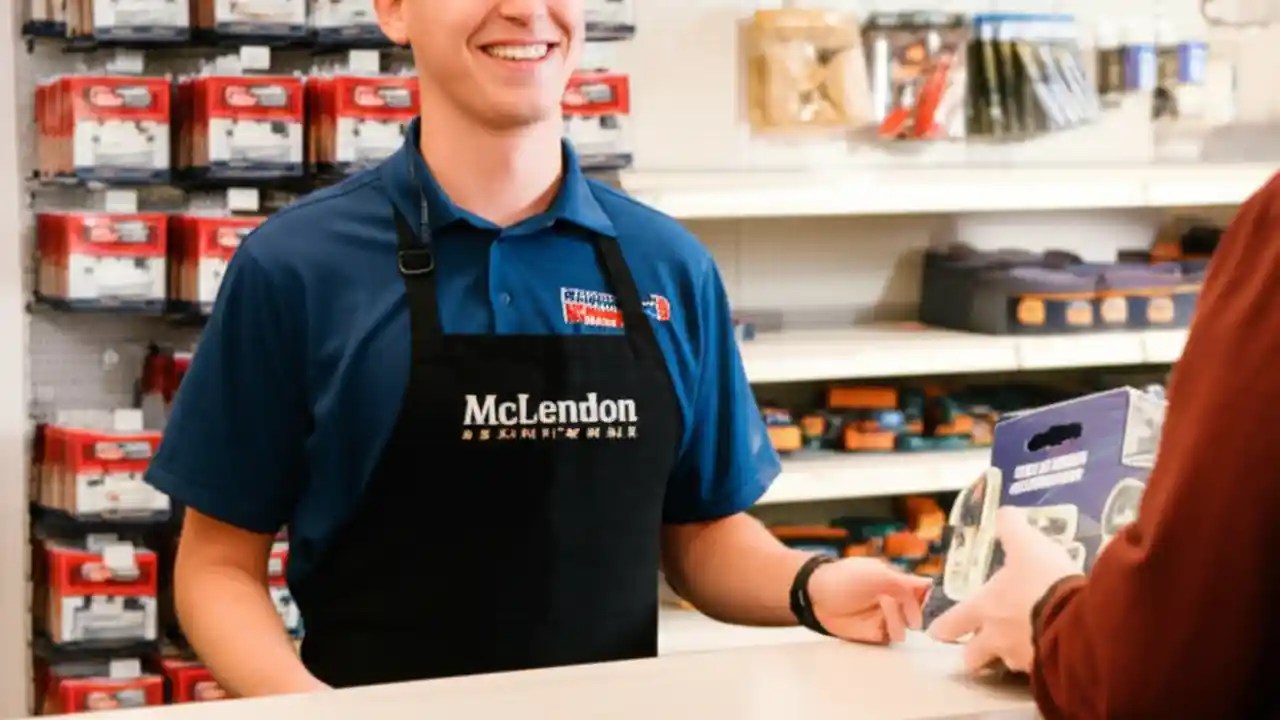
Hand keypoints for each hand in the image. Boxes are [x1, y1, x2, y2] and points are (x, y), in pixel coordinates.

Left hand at [807, 557, 932, 644]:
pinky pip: (889, 640)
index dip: (930, 599)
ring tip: (889, 625)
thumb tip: (930, 585)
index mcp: (896, 580)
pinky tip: (887, 635)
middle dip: (914, 616)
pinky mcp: (874, 633)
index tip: (932, 605)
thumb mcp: (878, 575)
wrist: (815, 595)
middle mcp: (894, 599)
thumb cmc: (844, 578)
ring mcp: (884, 617)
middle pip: (916, 612)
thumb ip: (904, 583)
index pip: (922, 590)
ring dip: (899, 627)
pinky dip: (890, 639)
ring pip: (904, 627)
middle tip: (910, 619)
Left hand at [928, 507, 1081, 672]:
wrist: (1082, 621)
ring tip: (1024, 646)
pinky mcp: (1048, 671)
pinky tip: (1053, 651)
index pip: (952, 624)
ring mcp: (1023, 660)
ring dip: (1010, 657)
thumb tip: (1003, 513)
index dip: (943, 628)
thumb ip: (1013, 529)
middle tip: (976, 651)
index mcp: (985, 609)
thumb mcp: (1028, 545)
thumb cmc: (1045, 581)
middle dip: (973, 655)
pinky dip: (1041, 662)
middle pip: (972, 658)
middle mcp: (997, 639)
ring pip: (1007, 664)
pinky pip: (1037, 670)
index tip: (937, 633)